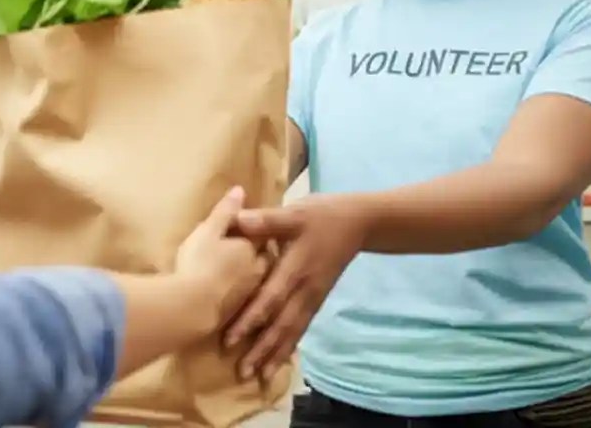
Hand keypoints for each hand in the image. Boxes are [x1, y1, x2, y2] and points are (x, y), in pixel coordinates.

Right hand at [174, 187, 267, 328]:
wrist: (193, 310)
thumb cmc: (200, 263)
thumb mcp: (208, 231)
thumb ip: (225, 212)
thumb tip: (240, 189)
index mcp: (253, 248)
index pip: (264, 233)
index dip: (257, 228)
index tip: (248, 226)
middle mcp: (258, 272)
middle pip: (264, 259)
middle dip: (256, 255)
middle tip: (241, 251)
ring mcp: (250, 296)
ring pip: (255, 281)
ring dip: (247, 277)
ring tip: (232, 275)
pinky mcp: (239, 315)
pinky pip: (243, 300)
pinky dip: (237, 295)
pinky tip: (225, 296)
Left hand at [224, 193, 368, 380]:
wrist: (360, 223)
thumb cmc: (323, 215)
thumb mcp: (296, 212)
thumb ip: (268, 220)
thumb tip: (238, 219)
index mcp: (296, 268)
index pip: (270, 299)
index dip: (250, 320)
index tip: (230, 339)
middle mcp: (305, 289)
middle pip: (281, 325)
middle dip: (261, 349)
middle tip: (241, 372)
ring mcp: (313, 297)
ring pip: (292, 331)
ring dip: (275, 354)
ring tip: (258, 377)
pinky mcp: (317, 300)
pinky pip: (302, 328)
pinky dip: (290, 346)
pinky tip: (279, 362)